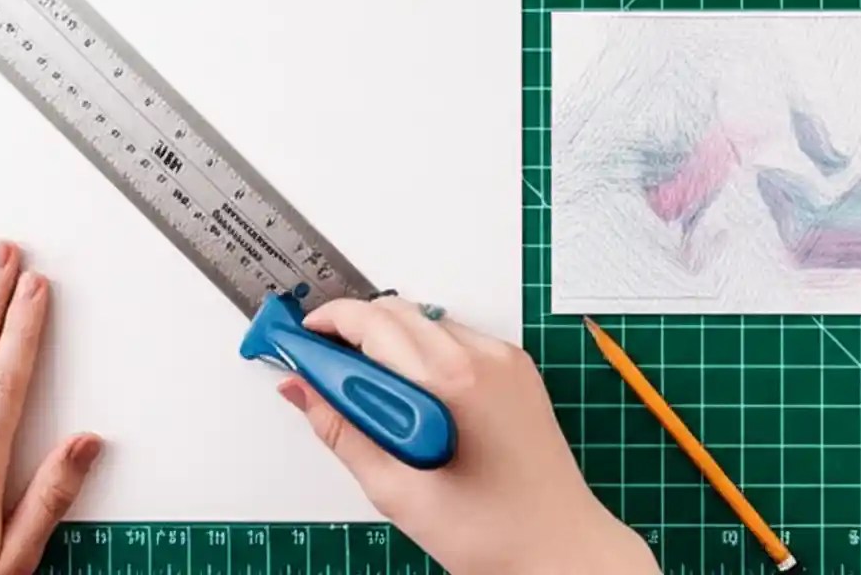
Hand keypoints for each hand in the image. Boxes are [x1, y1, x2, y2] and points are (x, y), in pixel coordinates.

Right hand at [276, 296, 659, 574]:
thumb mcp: (398, 492)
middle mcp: (485, 358)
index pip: (372, 322)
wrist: (564, 549)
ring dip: (387, 343)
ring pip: (425, 322)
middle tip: (321, 372)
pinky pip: (455, 340)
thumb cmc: (498, 532)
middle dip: (351, 331)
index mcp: (455, 382)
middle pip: (397, 312)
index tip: (297, 343)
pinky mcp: (516, 369)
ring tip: (370, 402)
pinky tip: (413, 403)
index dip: (325, 325)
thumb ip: (341, 433)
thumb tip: (301, 392)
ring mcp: (506, 360)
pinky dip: (422, 355)